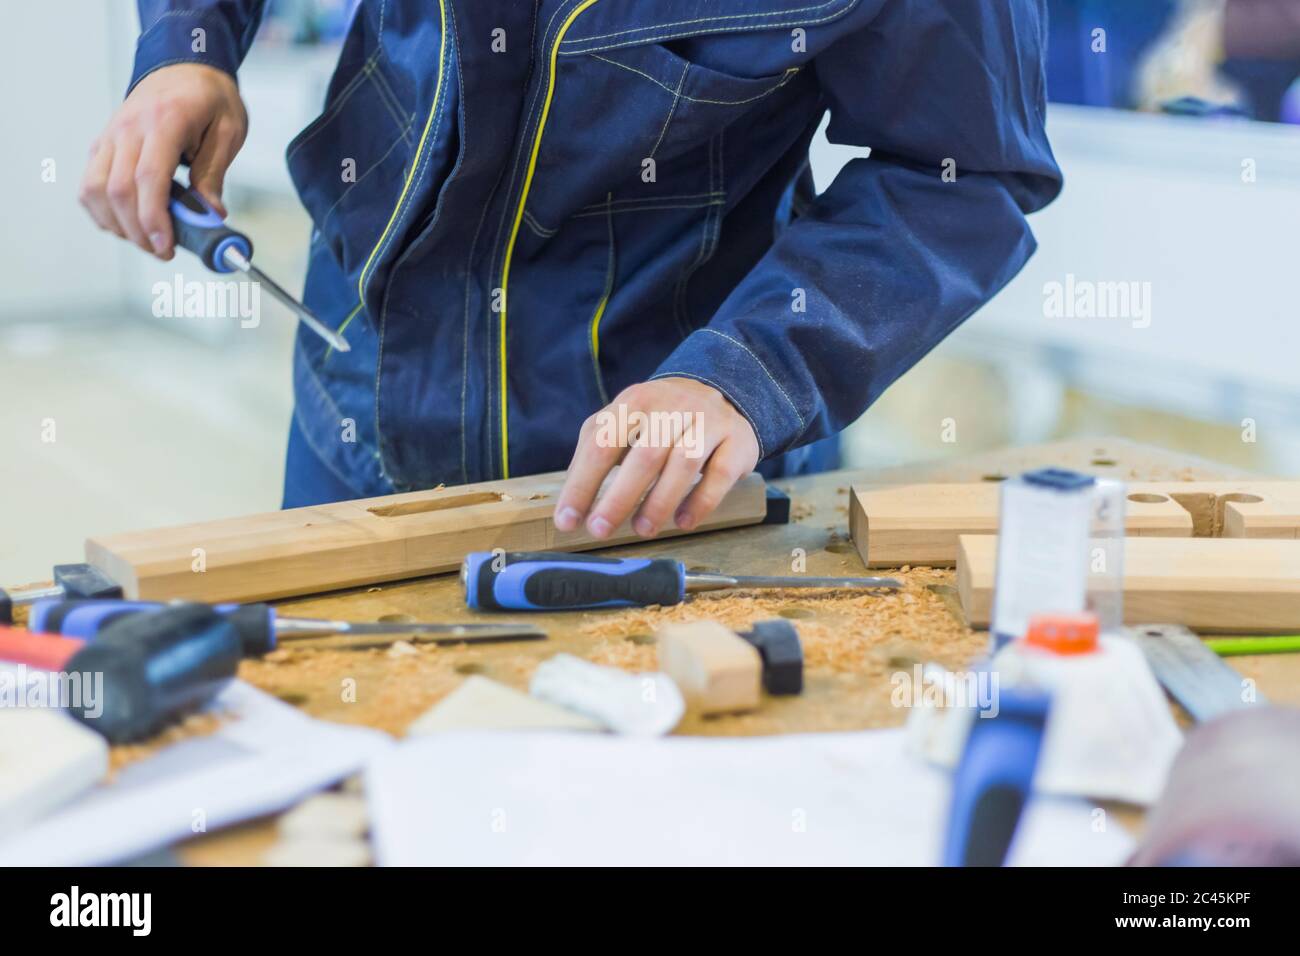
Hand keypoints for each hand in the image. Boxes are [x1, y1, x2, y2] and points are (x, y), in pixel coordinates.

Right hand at [80, 64, 247, 259]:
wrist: (184, 66)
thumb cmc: (209, 97)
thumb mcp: (228, 131)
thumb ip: (214, 173)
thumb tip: (210, 215)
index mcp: (164, 121)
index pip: (148, 178)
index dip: (154, 219)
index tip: (167, 247)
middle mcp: (129, 128)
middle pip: (117, 190)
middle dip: (138, 231)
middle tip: (163, 251)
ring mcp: (111, 134)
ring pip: (93, 189)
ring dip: (117, 224)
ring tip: (147, 240)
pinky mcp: (103, 143)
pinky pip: (89, 182)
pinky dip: (102, 210)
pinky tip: (126, 223)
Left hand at [554, 377, 760, 538]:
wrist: (719, 393)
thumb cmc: (659, 418)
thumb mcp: (624, 421)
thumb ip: (595, 450)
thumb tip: (572, 500)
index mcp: (636, 401)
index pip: (602, 443)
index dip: (582, 484)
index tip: (567, 520)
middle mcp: (673, 407)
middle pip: (645, 456)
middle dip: (619, 498)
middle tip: (600, 530)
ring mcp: (708, 422)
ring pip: (684, 464)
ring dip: (659, 502)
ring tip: (642, 529)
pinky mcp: (737, 441)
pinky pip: (719, 475)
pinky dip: (700, 503)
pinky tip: (683, 521)